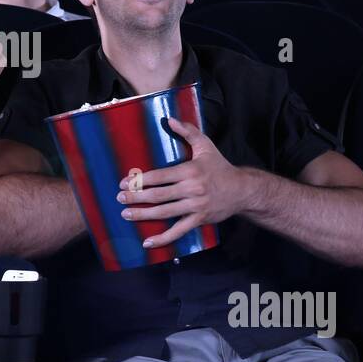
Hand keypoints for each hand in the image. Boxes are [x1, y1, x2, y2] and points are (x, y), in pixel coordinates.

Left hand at [115, 117, 250, 248]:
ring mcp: (195, 206)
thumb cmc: (220, 167)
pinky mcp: (199, 220)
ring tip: (126, 214)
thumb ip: (188, 132)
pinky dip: (163, 238)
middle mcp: (192, 189)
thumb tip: (169, 119)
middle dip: (136, 197)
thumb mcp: (206, 146)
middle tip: (120, 198)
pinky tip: (147, 242)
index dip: (140, 180)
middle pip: (158, 195)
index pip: (159, 176)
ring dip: (143, 215)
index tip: (125, 183)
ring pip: (165, 213)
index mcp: (190, 171)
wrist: (242, 190)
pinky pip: (178, 231)